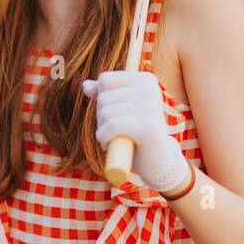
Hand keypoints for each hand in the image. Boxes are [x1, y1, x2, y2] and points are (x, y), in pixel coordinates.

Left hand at [82, 70, 189, 193]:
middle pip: (103, 97)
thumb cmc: (136, 135)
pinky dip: (104, 139)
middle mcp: (151, 89)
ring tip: (120, 138)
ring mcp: (151, 107)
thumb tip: (86, 85)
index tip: (118, 113)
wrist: (158, 163)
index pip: (105, 80)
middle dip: (102, 117)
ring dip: (104, 130)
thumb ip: (104, 95)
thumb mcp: (120, 110)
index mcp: (146, 80)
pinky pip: (111, 126)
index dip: (102, 99)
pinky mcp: (148, 126)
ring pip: (105, 112)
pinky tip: (115, 145)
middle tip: (120, 131)